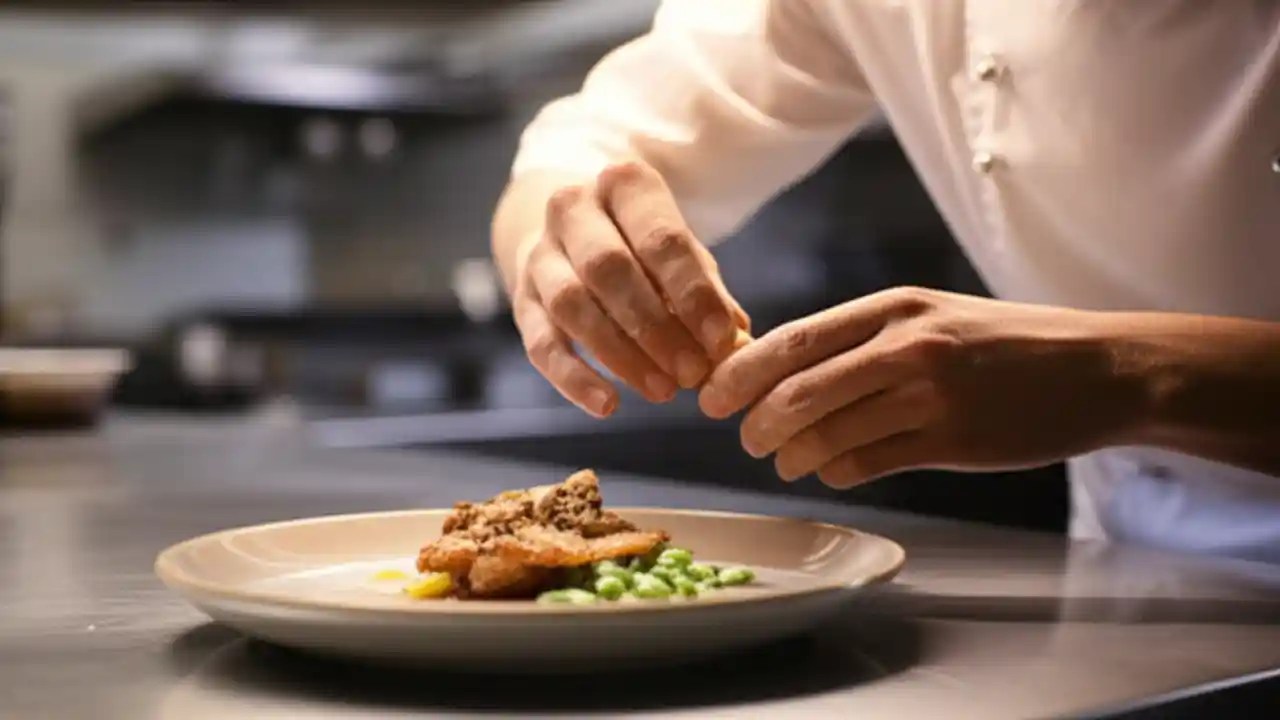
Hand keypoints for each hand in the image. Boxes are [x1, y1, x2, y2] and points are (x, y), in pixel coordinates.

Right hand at [510, 161, 748, 416]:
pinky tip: (607, 405)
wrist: (571, 229)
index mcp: (623, 184)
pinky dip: (572, 378)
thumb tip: (735, 341)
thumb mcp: (681, 250)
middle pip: (609, 269)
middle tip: (691, 374)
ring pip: (572, 305)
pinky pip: (540, 342)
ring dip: (619, 354)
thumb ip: (707, 291)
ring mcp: (539, 253)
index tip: (720, 340)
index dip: (693, 294)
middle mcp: (572, 208)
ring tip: (660, 390)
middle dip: (655, 328)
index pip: (660, 239)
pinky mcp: (521, 298)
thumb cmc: (642, 243)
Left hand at [698, 287, 1147, 487]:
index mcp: (893, 307)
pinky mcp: (951, 443)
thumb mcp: (929, 316)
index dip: (741, 373)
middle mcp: (906, 347)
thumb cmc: (1002, 342)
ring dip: (793, 456)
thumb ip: (862, 339)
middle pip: (798, 392)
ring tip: (786, 461)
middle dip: (757, 424)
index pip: (792, 340)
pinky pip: (867, 465)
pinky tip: (833, 470)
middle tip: (747, 440)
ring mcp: (929, 397)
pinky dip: (836, 472)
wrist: (1095, 368)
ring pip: (826, 436)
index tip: (712, 396)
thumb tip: (781, 368)